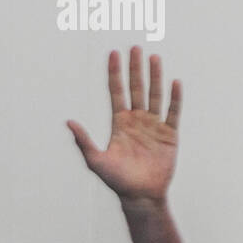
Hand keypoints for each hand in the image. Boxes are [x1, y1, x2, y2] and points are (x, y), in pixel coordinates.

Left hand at [67, 47, 180, 201]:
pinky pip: (173, 112)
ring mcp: (153, 125)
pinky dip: (174, 98)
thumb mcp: (96, 161)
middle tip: (135, 47)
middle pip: (136, 88)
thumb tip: (68, 122)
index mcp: (119, 124)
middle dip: (135, 68)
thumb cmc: (116, 181)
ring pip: (155, 95)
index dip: (115, 73)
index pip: (116, 92)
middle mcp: (137, 120)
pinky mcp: (169, 134)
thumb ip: (83, 141)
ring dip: (155, 76)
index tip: (114, 53)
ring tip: (154, 58)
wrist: (140, 196)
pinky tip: (174, 83)